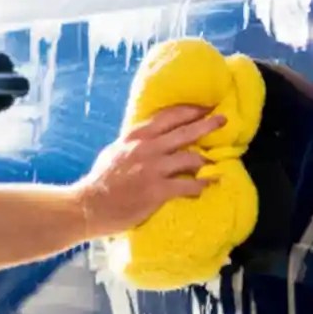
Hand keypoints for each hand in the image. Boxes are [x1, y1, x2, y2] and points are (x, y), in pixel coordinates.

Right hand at [75, 104, 225, 238]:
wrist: (89, 206)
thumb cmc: (101, 180)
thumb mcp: (115, 151)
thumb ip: (135, 143)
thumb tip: (150, 137)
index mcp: (136, 137)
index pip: (167, 116)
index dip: (189, 110)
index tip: (204, 107)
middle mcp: (147, 148)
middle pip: (184, 132)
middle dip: (207, 124)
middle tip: (223, 120)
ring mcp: (153, 169)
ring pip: (190, 158)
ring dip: (205, 161)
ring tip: (213, 164)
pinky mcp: (157, 191)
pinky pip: (188, 186)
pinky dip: (201, 185)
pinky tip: (209, 185)